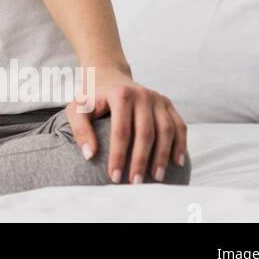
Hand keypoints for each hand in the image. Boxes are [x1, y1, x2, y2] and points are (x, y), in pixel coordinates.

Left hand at [65, 67, 187, 184]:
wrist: (108, 75)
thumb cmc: (92, 96)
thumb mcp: (78, 109)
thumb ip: (80, 130)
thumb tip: (89, 155)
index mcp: (120, 94)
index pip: (121, 131)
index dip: (118, 156)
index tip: (114, 177)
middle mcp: (142, 94)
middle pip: (145, 133)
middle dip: (141, 160)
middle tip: (136, 183)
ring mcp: (157, 98)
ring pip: (166, 130)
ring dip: (162, 156)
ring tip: (156, 177)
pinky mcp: (167, 103)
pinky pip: (179, 125)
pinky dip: (180, 144)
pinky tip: (177, 162)